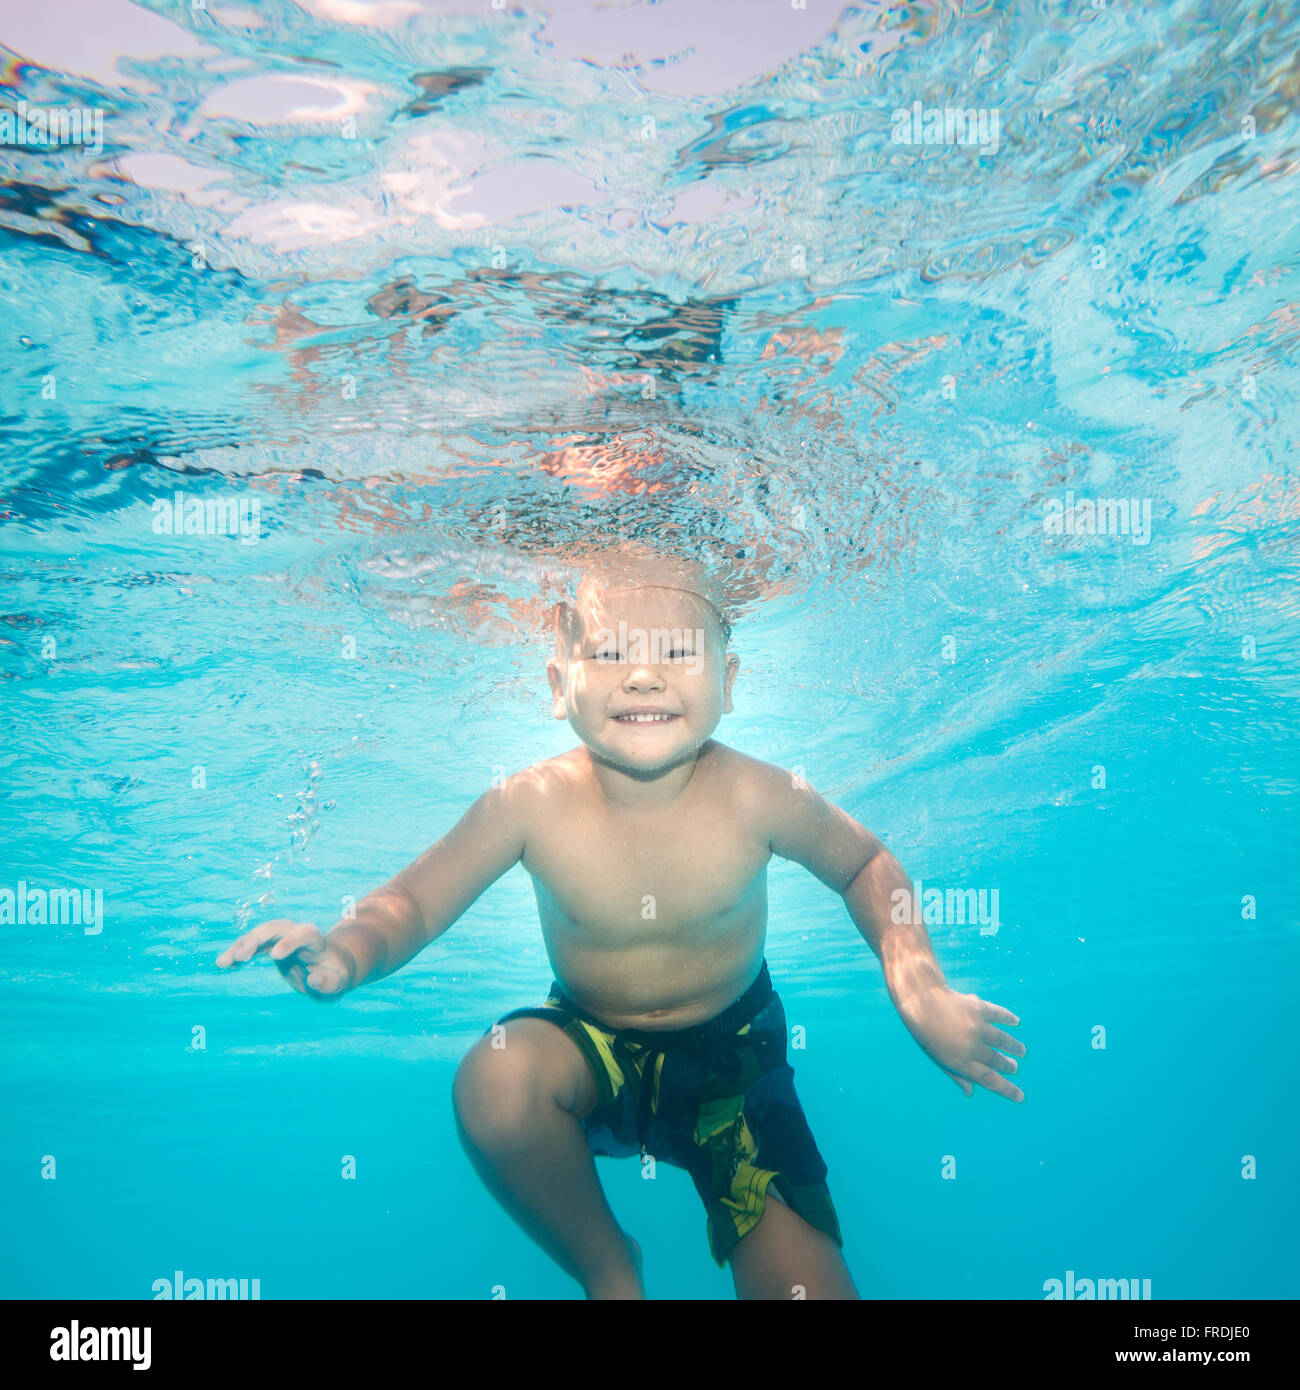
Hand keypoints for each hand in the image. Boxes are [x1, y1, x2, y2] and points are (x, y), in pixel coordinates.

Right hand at [215, 919, 354, 999]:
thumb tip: (314, 979)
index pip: (304, 933)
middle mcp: (297, 933)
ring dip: (241, 946)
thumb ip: (329, 982)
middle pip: (276, 928)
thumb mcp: (339, 983)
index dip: (290, 941)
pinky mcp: (271, 945)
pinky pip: (253, 945)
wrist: (331, 966)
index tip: (275, 956)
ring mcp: (283, 938)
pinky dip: (238, 952)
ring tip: (222, 962)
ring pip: (260, 935)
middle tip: (240, 956)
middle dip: (257, 938)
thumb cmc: (335, 975)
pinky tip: (224, 964)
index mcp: (316, 941)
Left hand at [897, 983, 1024, 1101]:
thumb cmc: (926, 1033)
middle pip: (997, 1061)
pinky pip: (999, 1015)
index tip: (1020, 1096)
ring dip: (1014, 1047)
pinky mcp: (978, 1008)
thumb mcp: (937, 1058)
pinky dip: (1009, 1019)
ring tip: (1021, 1051)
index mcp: (960, 1062)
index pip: (989, 1080)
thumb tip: (970, 1092)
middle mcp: (971, 1046)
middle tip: (1015, 1067)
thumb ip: (956, 1075)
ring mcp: (976, 1027)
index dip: (1007, 1090)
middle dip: (1009, 1066)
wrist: (920, 1000)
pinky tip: (1015, 1022)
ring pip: (1003, 1040)